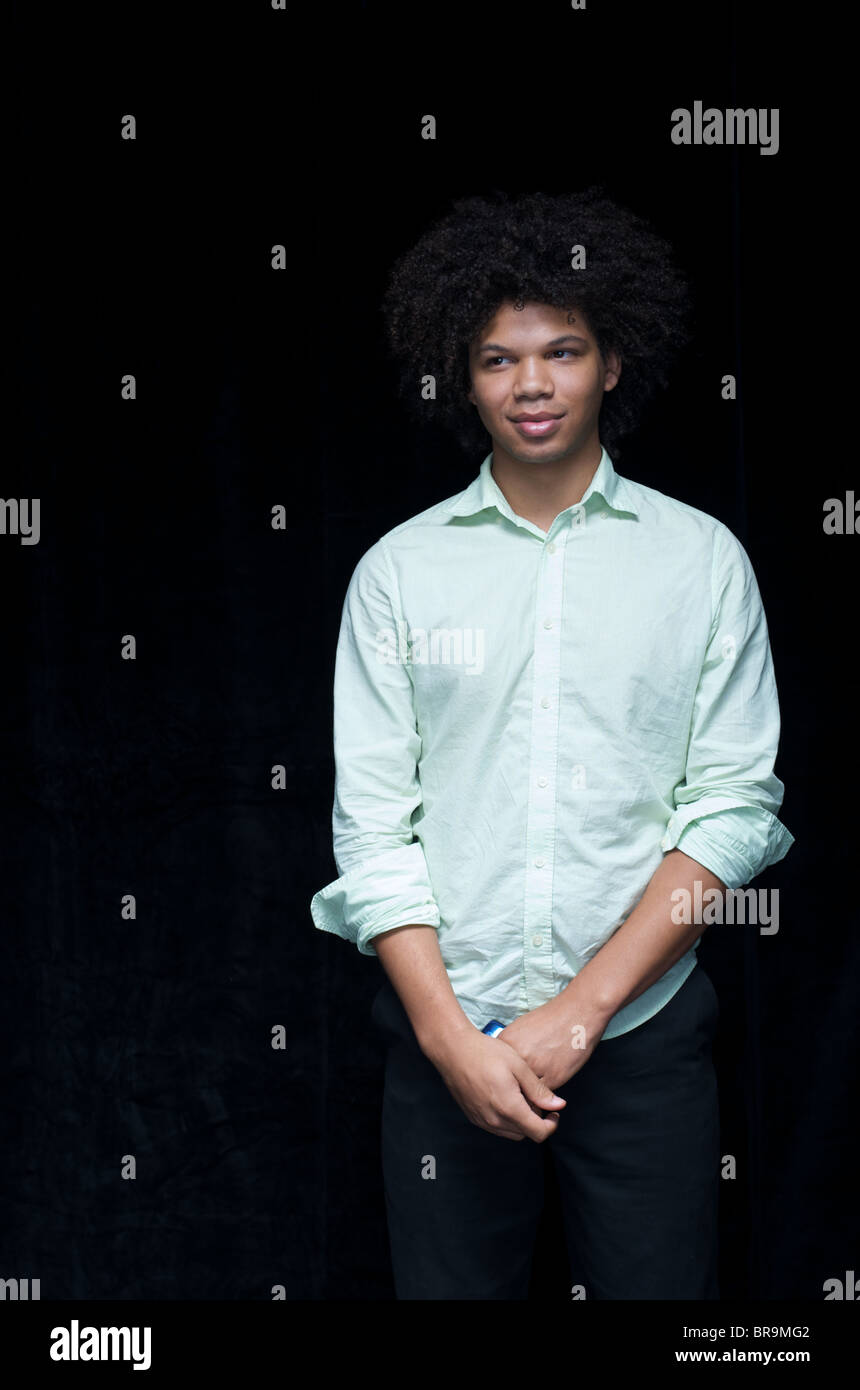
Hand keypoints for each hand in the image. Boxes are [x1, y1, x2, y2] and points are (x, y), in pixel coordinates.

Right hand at [428, 1027, 566, 1142]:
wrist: (453, 1049)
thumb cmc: (486, 1053)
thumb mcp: (519, 1066)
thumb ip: (539, 1090)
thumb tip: (558, 1106)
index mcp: (509, 1108)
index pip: (539, 1133)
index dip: (551, 1124)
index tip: (554, 1110)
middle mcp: (494, 1120)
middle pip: (525, 1134)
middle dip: (536, 1120)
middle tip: (535, 1097)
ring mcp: (481, 1120)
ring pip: (510, 1132)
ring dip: (521, 1121)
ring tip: (520, 1095)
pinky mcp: (473, 1117)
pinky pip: (496, 1127)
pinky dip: (506, 1119)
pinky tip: (505, 1096)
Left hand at [497, 984, 609, 1091]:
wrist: (578, 1012)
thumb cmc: (553, 1018)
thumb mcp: (523, 1027)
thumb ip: (512, 1047)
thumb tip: (506, 1065)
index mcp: (507, 1042)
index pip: (498, 1069)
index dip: (504, 1079)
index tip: (508, 1084)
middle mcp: (518, 1055)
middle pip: (510, 1084)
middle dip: (515, 1091)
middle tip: (522, 1093)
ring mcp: (535, 1067)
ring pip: (525, 1094)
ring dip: (529, 1098)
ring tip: (534, 1096)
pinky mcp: (554, 1077)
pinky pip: (543, 1097)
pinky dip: (544, 1099)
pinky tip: (547, 1092)